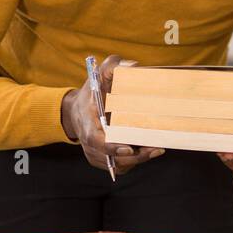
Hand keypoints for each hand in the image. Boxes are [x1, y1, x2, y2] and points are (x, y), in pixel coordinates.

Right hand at [61, 55, 163, 174]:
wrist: (76, 110)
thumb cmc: (92, 91)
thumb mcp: (99, 73)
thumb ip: (113, 66)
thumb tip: (134, 66)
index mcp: (86, 122)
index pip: (95, 140)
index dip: (111, 147)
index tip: (128, 148)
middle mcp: (88, 142)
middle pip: (111, 157)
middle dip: (135, 156)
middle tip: (156, 148)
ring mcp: (94, 153)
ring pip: (118, 165)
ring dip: (137, 160)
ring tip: (156, 149)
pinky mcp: (102, 160)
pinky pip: (119, 166)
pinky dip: (133, 162)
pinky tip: (147, 152)